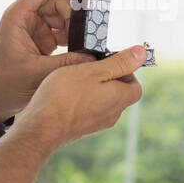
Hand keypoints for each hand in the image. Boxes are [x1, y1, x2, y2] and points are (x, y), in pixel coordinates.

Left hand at [0, 0, 95, 119]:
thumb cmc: (6, 84)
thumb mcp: (37, 72)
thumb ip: (66, 62)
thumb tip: (92, 56)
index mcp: (17, 16)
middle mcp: (25, 17)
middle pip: (55, 0)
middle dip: (73, 11)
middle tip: (87, 27)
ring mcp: (33, 27)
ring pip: (60, 14)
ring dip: (74, 24)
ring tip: (82, 40)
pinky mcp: (40, 39)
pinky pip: (61, 28)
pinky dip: (72, 35)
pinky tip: (78, 47)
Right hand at [20, 46, 145, 149]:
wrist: (41, 128)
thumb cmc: (65, 95)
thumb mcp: (93, 70)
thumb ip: (119, 62)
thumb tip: (142, 53)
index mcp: (119, 99)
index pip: (136, 87)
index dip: (127, 72)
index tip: (109, 62)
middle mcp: (112, 115)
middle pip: (120, 94)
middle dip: (109, 79)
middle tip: (90, 67)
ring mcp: (96, 124)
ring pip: (103, 102)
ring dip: (94, 89)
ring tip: (75, 78)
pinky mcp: (81, 129)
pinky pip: (89, 111)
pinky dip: (83, 100)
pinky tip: (66, 94)